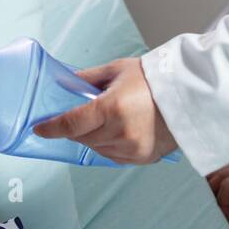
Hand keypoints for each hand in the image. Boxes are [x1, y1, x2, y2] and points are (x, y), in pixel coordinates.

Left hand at [32, 57, 177, 164]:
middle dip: (75, 129)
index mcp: (111, 107)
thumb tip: (66, 84)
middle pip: (82, 138)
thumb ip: (87, 79)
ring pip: (96, 150)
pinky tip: (116, 132)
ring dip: (92, 139)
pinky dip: (109, 146)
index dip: (51, 128)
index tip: (39, 130)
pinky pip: (114, 157)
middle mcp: (120, 132)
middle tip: (78, 118)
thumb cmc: (155, 79)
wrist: (189, 94)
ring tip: (103, 122)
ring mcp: (132, 148)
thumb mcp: (117, 70)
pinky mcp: (143, 158)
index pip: (71, 124)